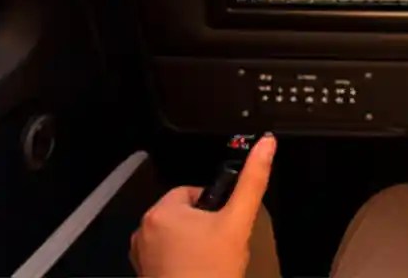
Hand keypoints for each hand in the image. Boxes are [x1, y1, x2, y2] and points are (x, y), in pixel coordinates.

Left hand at [130, 134, 275, 277]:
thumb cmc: (212, 271)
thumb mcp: (238, 222)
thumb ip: (253, 180)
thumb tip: (266, 144)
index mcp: (162, 212)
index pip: (193, 192)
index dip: (214, 206)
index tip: (224, 226)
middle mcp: (144, 230)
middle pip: (184, 214)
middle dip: (204, 227)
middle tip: (220, 247)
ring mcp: (141, 255)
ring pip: (177, 236)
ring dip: (193, 244)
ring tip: (209, 263)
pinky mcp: (144, 274)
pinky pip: (167, 256)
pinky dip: (182, 261)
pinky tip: (198, 272)